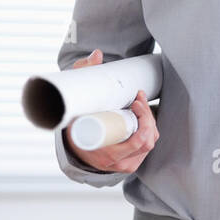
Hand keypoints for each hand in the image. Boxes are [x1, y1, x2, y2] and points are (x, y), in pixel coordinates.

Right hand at [63, 48, 159, 172]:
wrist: (70, 144)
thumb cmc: (73, 122)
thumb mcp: (74, 101)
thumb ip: (82, 73)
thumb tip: (98, 55)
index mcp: (106, 156)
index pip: (138, 141)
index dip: (144, 119)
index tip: (136, 101)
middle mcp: (118, 163)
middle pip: (148, 140)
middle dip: (148, 116)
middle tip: (139, 98)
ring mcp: (126, 164)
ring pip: (150, 142)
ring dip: (149, 120)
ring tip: (139, 103)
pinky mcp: (131, 162)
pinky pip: (147, 145)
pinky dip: (149, 129)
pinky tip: (144, 115)